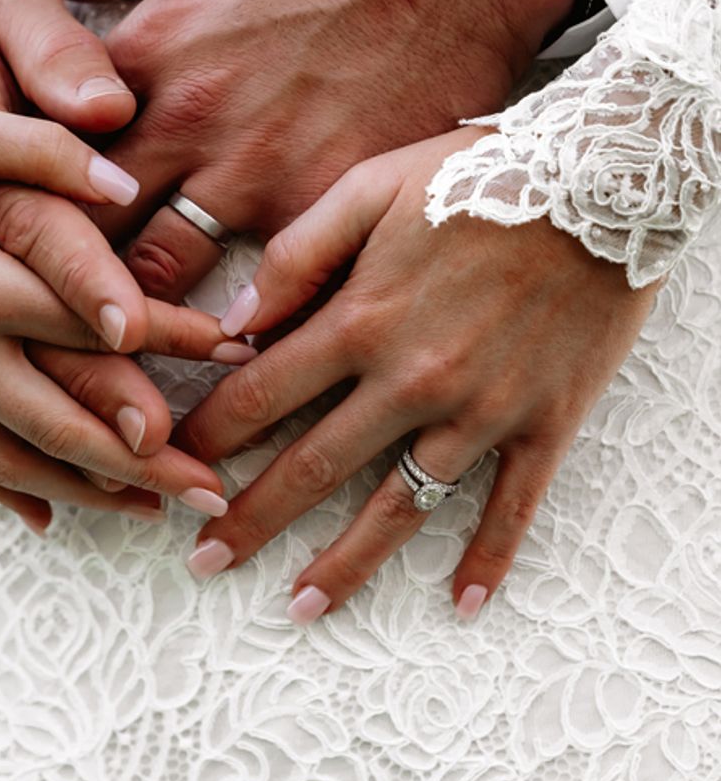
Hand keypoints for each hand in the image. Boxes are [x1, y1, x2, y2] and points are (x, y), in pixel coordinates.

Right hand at [0, 98, 240, 531]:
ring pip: (17, 459)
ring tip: (153, 513)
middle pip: (66, 421)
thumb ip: (40, 151)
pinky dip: (10, 491)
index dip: (169, 336)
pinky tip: (51, 516)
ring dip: (90, 491)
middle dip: (148, 462)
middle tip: (213, 492)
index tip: (234, 353)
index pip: (92, 321)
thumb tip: (125, 188)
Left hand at [37, 0, 572, 299]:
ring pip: (159, 278)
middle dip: (52, 273)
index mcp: (150, 54)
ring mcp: (260, 173)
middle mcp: (191, 123)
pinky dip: (230, 325)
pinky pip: (262, 291)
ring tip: (107, 347)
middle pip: (84, 227)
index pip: (44, 148)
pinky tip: (208, 351)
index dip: (15, 194)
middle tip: (27, 314)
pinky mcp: (329, 208)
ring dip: (129, 313)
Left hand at [174, 129, 656, 620]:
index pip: (261, 396)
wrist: (607, 180)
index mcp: (361, 321)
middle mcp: (411, 381)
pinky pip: (510, 507)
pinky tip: (462, 603)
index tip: (173, 468)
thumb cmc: (480, 174)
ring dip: (345, 564)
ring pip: (398, 507)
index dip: (209, 437)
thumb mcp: (371, 186)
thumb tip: (234, 324)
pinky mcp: (544, 424)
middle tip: (206, 561)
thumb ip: (297, 254)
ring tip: (300, 607)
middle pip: (312, 467)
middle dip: (250, 519)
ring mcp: (479, 412)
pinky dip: (488, 558)